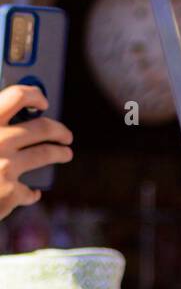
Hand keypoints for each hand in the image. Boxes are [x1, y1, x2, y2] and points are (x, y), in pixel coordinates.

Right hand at [0, 85, 72, 219]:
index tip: (42, 101)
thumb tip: (16, 108)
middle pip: (41, 128)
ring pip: (45, 155)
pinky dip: (32, 193)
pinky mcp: (10, 192)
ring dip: (59, 153)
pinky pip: (29, 191)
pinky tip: (33, 193)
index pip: (17, 95)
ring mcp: (6, 166)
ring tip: (65, 154)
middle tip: (65, 134)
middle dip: (58, 130)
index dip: (34, 95)